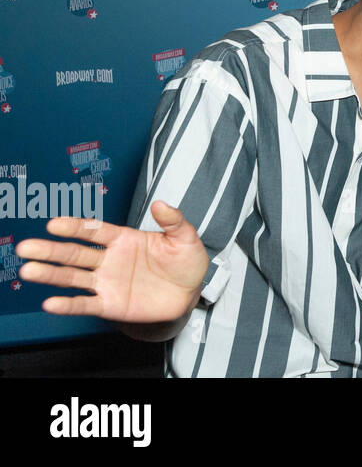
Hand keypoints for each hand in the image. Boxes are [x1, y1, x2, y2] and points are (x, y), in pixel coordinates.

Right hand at [15, 200, 208, 322]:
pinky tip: (50, 302)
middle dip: (50, 250)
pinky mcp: (110, 304)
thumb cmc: (185, 262)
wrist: (189, 293)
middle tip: (26, 247)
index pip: (94, 231)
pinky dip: (68, 304)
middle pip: (74, 253)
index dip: (74, 227)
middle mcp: (109, 259)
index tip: (53, 224)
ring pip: (73, 277)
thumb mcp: (186, 237)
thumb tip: (161, 203)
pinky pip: (85, 304)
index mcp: (123, 239)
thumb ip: (173, 221)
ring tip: (28, 270)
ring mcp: (107, 282)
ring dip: (50, 275)